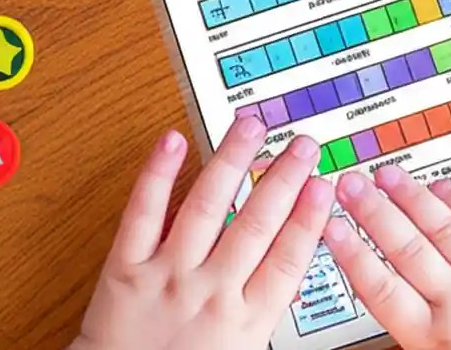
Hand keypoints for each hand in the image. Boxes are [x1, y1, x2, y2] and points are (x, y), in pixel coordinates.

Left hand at [72, 118, 334, 349]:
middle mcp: (211, 293)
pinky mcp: (125, 268)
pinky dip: (158, 173)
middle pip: (258, 223)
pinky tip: (174, 141)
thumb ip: (263, 313)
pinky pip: (143, 212)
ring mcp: (168, 276)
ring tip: (252, 127)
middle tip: (302, 145)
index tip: (325, 185)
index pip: (288, 258)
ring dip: (234, 161)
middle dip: (285, 178)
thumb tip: (292, 279)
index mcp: (245, 322)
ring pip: (208, 205)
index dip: (309, 217)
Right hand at [324, 165, 450, 349]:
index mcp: (434, 340)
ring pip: (444, 229)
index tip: (332, 228)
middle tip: (349, 185)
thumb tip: (383, 299)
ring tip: (386, 175)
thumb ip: (415, 332)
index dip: (352, 253)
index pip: (381, 289)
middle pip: (406, 248)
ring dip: (410, 197)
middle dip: (372, 212)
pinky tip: (442, 186)